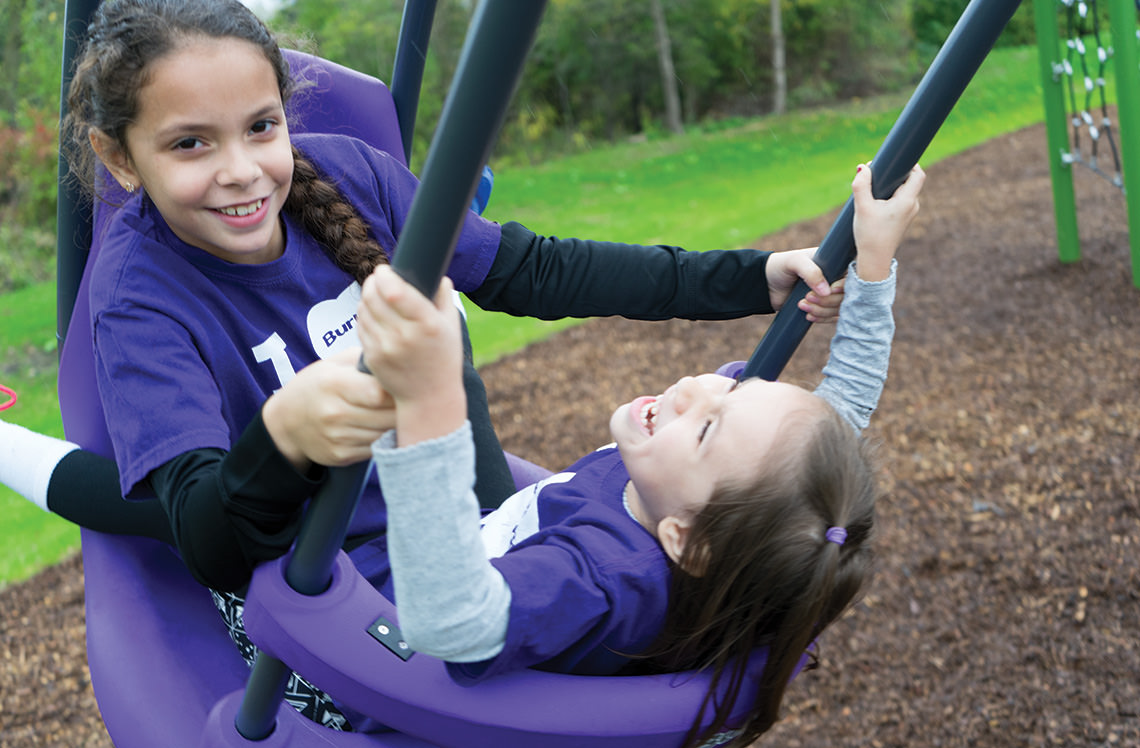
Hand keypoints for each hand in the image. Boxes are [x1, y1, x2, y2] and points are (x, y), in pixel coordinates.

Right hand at [262, 347, 394, 469]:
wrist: (287, 420)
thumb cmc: (319, 385)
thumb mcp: (335, 363)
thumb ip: (366, 360)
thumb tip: (401, 361)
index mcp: (334, 384)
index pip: (379, 393)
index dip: (397, 390)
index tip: (403, 385)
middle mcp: (335, 413)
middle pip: (387, 416)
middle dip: (403, 408)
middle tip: (411, 400)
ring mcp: (338, 438)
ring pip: (385, 434)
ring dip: (396, 425)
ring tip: (398, 413)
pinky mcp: (341, 455)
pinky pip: (376, 448)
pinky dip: (384, 439)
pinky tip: (381, 427)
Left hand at [357, 266, 465, 445]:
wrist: (429, 398)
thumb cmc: (444, 359)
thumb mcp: (452, 327)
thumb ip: (444, 298)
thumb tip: (437, 275)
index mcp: (427, 325)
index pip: (396, 291)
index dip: (385, 276)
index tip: (385, 269)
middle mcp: (404, 336)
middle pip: (375, 297)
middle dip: (373, 282)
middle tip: (378, 277)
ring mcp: (385, 348)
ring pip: (364, 309)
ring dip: (367, 296)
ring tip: (376, 293)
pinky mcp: (372, 357)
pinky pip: (361, 326)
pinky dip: (365, 315)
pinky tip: (374, 314)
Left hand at [765, 246, 845, 322]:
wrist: (765, 283)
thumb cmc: (781, 266)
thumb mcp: (795, 262)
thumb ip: (811, 272)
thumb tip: (827, 291)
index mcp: (835, 263)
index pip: (852, 276)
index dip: (845, 285)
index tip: (832, 289)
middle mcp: (836, 279)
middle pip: (847, 296)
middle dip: (828, 300)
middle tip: (807, 297)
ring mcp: (830, 295)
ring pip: (839, 309)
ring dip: (823, 310)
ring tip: (802, 305)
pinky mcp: (823, 308)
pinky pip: (832, 317)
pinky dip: (821, 318)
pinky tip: (808, 316)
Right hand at [851, 163, 924, 281]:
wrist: (874, 261)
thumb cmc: (870, 235)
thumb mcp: (862, 207)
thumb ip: (861, 184)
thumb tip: (862, 167)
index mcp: (907, 201)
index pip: (917, 174)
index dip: (909, 164)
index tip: (893, 161)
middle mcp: (912, 206)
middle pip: (908, 181)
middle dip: (893, 175)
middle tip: (876, 175)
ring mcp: (909, 214)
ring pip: (902, 192)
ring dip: (889, 187)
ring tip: (872, 192)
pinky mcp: (902, 221)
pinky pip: (898, 202)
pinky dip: (888, 198)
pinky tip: (874, 204)